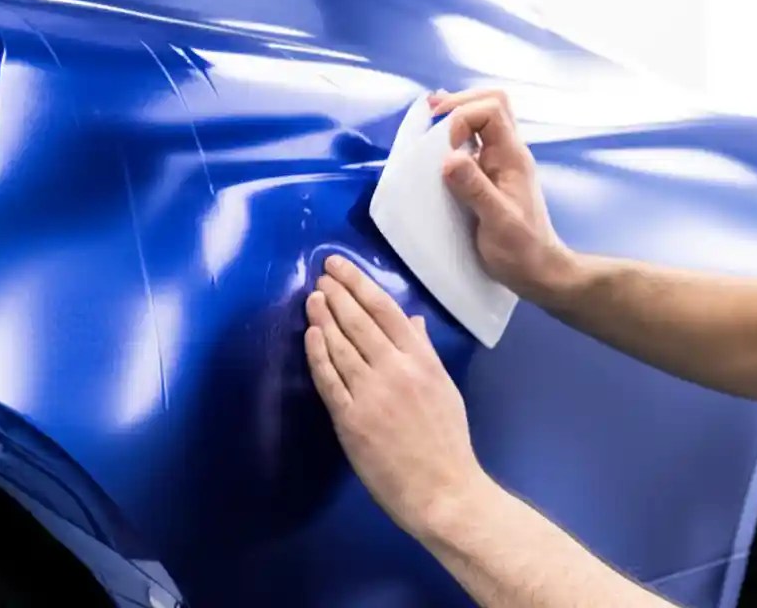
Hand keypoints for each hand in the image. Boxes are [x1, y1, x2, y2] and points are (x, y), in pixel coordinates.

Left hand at [305, 255, 492, 538]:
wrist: (442, 490)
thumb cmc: (447, 441)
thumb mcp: (444, 387)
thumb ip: (424, 351)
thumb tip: (412, 320)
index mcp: (422, 360)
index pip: (384, 310)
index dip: (358, 283)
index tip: (339, 266)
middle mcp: (396, 370)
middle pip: (358, 321)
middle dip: (337, 293)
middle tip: (321, 273)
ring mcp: (371, 394)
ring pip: (340, 345)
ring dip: (323, 318)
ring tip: (312, 297)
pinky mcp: (351, 419)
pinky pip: (329, 379)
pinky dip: (317, 354)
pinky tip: (310, 334)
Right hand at [429, 88, 572, 299]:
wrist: (539, 271)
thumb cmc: (521, 250)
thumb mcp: (498, 222)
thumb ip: (475, 189)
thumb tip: (448, 158)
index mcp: (512, 157)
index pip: (492, 110)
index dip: (464, 117)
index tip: (445, 145)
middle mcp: (508, 153)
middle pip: (491, 103)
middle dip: (460, 103)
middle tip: (431, 114)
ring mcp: (500, 163)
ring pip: (484, 120)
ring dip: (457, 115)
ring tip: (429, 118)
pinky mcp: (490, 176)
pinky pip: (475, 143)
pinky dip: (455, 136)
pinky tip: (437, 145)